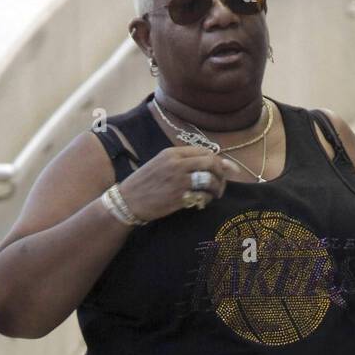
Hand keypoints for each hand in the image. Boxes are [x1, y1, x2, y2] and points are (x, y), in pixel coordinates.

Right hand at [116, 146, 233, 222]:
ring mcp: (178, 181)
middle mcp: (176, 164)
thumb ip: (182, 161)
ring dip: (217, 188)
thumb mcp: (161, 164)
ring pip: (209, 180)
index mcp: (172, 153)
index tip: (227, 169)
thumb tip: (208, 162)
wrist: (128, 201)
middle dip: (221, 173)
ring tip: (215, 194)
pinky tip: (204, 201)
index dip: (219, 160)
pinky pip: (202, 196)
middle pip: (210, 163)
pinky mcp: (179, 197)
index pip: (204, 152)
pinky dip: (207, 199)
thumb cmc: (144, 183)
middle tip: (222, 183)